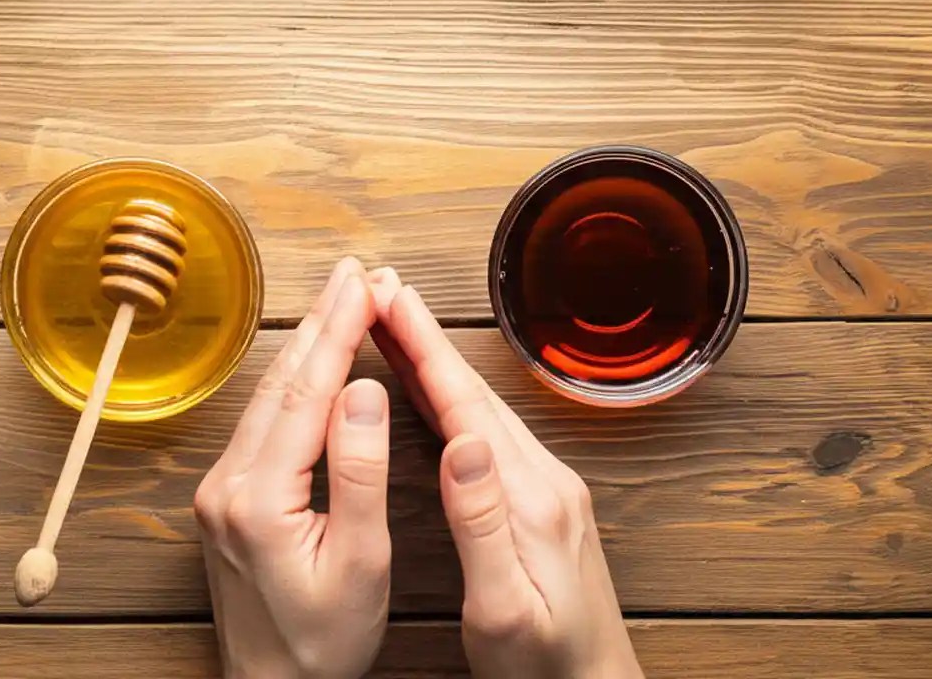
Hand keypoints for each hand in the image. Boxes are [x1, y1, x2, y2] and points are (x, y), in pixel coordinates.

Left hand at [195, 258, 390, 678]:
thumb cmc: (322, 641)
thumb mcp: (360, 563)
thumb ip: (360, 473)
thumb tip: (364, 390)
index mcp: (260, 498)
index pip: (308, 394)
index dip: (340, 332)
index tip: (365, 284)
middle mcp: (228, 485)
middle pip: (283, 385)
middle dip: (323, 323)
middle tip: (356, 274)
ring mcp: (220, 490)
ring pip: (270, 400)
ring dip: (308, 347)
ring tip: (341, 302)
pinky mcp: (225, 499)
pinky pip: (263, 425)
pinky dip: (295, 385)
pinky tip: (315, 363)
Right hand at [367, 268, 643, 678]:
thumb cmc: (542, 665)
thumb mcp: (502, 608)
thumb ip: (482, 523)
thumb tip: (461, 442)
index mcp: (529, 498)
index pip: (465, 406)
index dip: (424, 348)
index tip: (389, 298)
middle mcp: (545, 479)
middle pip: (474, 393)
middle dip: (426, 337)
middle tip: (383, 289)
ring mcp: (548, 487)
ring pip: (483, 408)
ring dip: (439, 362)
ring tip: (398, 326)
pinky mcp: (544, 501)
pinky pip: (491, 432)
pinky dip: (455, 400)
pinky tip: (436, 395)